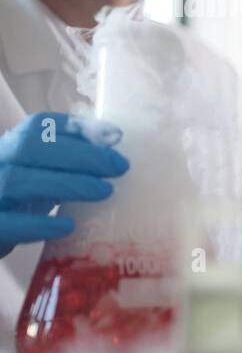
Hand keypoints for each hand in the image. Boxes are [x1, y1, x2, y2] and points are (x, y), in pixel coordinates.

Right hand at [0, 112, 129, 258]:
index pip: (38, 126)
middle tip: (120, 166)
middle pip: (28, 147)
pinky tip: (68, 226)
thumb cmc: (19, 202)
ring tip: (105, 191)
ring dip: (66, 184)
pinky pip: (8, 223)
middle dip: (79, 154)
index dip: (77, 127)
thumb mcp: (40, 175)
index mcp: (9, 147)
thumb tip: (112, 145)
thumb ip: (67, 161)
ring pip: (16, 180)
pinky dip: (38, 224)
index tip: (115, 136)